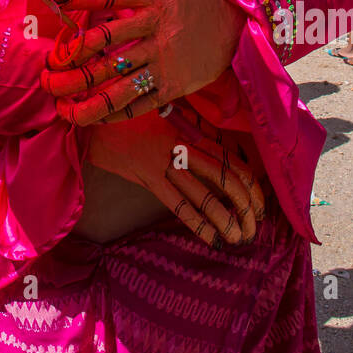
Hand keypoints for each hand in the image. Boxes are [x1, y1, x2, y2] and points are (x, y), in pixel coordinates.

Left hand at [41, 0, 244, 124]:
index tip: (57, 0)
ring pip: (116, 86)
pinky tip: (93, 117)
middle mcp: (155, 29)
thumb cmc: (192, 1)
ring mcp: (164, 60)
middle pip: (102, 48)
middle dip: (68, 66)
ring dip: (83, 100)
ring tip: (61, 107)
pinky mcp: (174, 85)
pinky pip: (139, 104)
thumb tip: (80, 3)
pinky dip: (113, 113)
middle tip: (47, 76)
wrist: (236, 18)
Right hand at [86, 106, 265, 247]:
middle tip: (256, 224)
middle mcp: (182, 147)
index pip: (230, 158)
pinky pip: (178, 205)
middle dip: (246, 204)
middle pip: (225, 178)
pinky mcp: (147, 178)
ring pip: (205, 195)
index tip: (261, 200)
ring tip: (240, 237)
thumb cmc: (128, 115)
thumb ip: (189, 123)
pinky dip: (198, 224)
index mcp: (189, 131)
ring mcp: (165, 164)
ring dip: (226, 219)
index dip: (250, 182)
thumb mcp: (163, 113)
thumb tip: (216, 138)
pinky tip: (212, 239)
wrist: (92, 119)